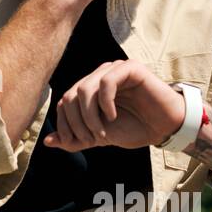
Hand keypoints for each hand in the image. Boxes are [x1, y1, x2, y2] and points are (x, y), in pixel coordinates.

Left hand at [44, 60, 186, 150]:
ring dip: (90, 116)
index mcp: (89, 90)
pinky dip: (105, 103)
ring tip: (102, 131)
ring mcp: (113, 70)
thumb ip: (75, 139)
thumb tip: (47, 141)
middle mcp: (98, 77)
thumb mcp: (100, 137)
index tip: (76, 142)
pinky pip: (106, 82)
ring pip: (85, 89)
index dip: (64, 125)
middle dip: (77, 122)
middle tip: (91, 138)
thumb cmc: (135, 129)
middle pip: (70, 96)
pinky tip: (112, 117)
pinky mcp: (130, 68)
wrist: (164, 127)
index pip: (64, 102)